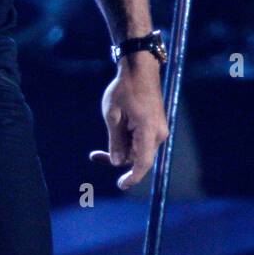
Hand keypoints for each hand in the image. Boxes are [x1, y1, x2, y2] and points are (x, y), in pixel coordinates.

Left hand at [90, 54, 167, 190]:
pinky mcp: (155, 126)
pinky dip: (128, 140)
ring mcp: (159, 129)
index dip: (132, 177)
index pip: (143, 163)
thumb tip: (118, 163)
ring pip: (139, 149)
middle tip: (94, 156)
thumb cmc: (124, 89)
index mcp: (149, 130)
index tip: (121, 186)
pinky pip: (142, 140)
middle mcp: (158, 133)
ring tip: (105, 133)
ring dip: (122, 148)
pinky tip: (117, 128)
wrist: (140, 69)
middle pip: (138, 157)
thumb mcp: (112, 115)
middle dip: (118, 158)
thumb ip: (115, 141)